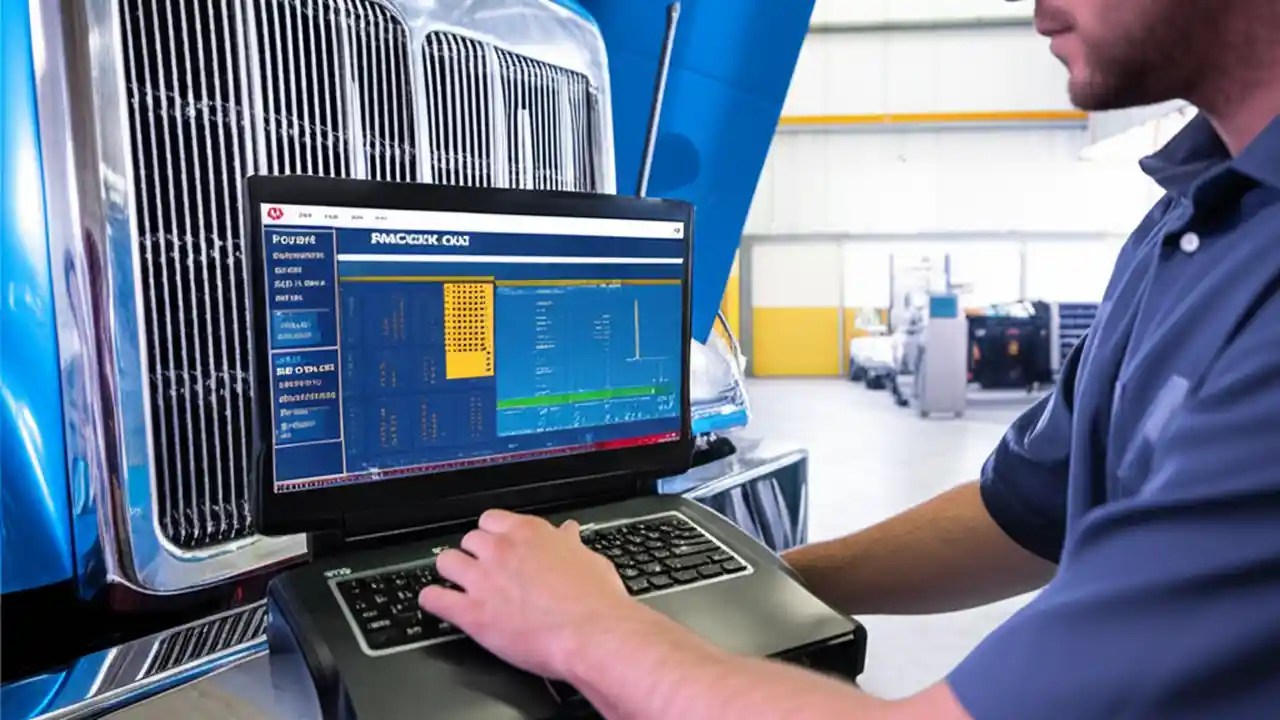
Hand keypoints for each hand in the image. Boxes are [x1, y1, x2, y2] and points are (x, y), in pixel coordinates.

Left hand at [419, 509, 641, 678]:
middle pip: (468, 540)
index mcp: (528, 533)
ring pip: (446, 562)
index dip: (492, 535)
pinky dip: (432, 601)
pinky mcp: (472, 613)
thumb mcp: (588, 559)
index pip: (491, 519)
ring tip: (459, 584)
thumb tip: (568, 534)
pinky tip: (437, 604)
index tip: (496, 545)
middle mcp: (501, 550)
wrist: (592, 634)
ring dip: (451, 573)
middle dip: (474, 555)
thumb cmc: (596, 600)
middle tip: (484, 571)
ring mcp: (483, 580)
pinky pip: (434, 599)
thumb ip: (569, 544)